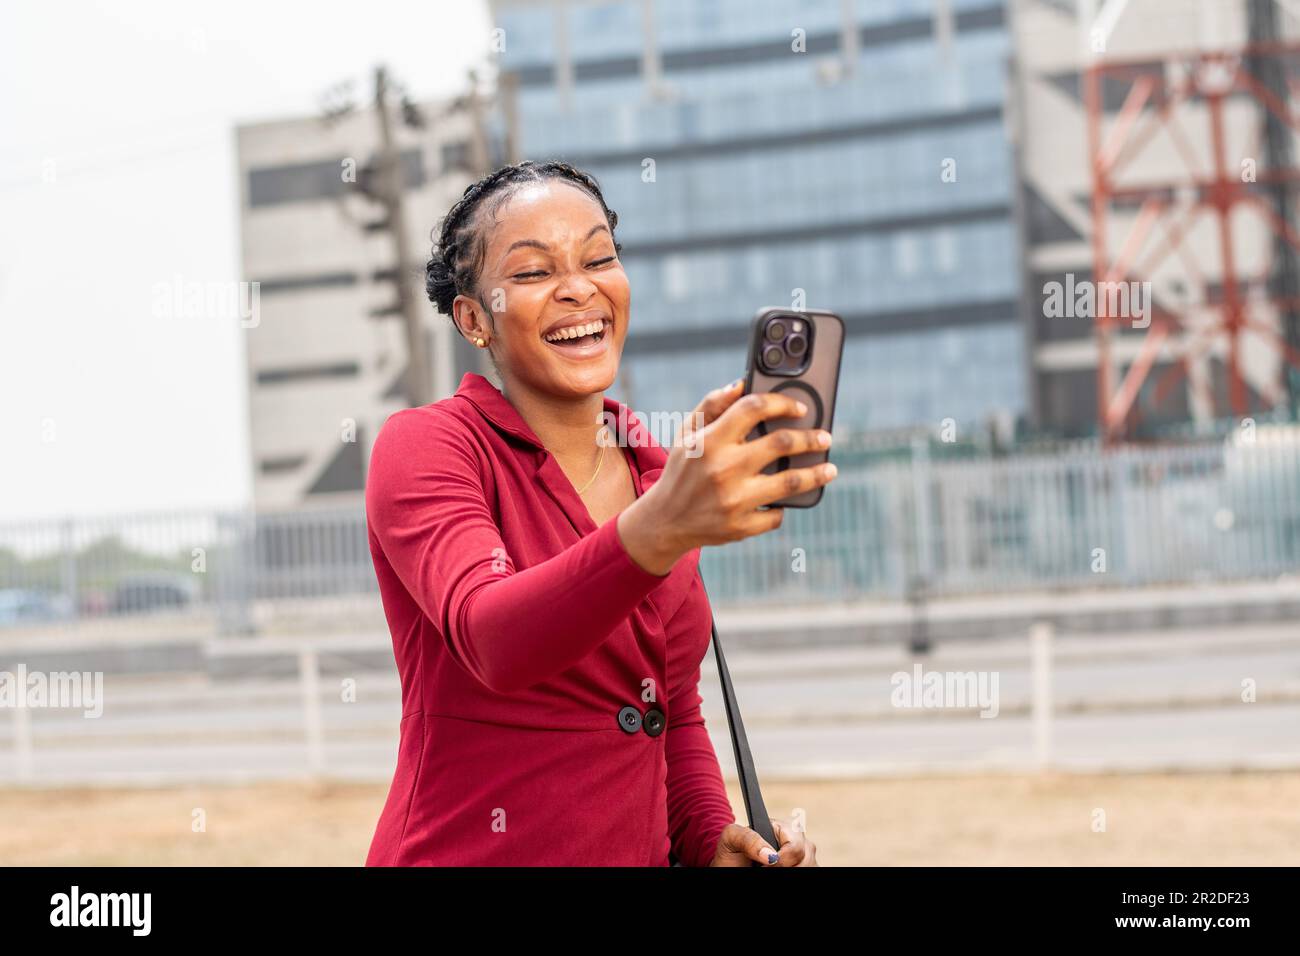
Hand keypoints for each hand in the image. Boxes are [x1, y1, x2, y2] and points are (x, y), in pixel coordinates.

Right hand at [617, 380, 837, 574]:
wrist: (664, 521)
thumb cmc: (681, 470)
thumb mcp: (687, 433)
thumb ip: (712, 405)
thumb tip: (741, 384)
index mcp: (709, 441)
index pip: (753, 408)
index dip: (782, 403)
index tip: (799, 408)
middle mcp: (723, 469)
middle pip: (782, 444)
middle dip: (811, 438)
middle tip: (824, 437)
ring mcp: (734, 500)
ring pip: (791, 482)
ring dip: (817, 473)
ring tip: (829, 469)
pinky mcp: (741, 527)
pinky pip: (776, 514)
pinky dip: (783, 507)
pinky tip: (786, 501)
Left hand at [709, 819, 818, 866]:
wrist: (731, 867)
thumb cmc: (732, 852)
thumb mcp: (732, 838)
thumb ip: (748, 838)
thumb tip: (770, 855)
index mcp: (783, 827)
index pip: (795, 845)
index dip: (782, 859)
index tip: (765, 865)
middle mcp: (798, 840)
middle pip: (807, 859)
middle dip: (786, 867)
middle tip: (765, 868)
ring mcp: (805, 856)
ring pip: (812, 865)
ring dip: (792, 871)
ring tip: (771, 869)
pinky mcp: (805, 866)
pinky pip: (813, 871)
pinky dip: (796, 874)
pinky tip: (780, 871)